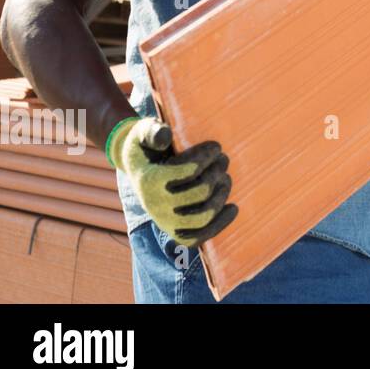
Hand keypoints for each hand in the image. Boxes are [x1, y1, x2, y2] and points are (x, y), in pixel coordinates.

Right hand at [107, 116, 235, 247]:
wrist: (136, 168)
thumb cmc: (146, 146)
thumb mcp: (143, 132)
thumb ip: (153, 131)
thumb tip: (166, 137)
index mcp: (150, 180)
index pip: (190, 170)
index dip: (207, 156)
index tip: (216, 146)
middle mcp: (156, 204)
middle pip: (201, 191)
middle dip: (218, 171)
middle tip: (223, 159)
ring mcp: (165, 220)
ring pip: (203, 215)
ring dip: (222, 194)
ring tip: (226, 177)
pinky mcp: (175, 230)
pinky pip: (198, 237)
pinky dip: (219, 224)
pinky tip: (233, 207)